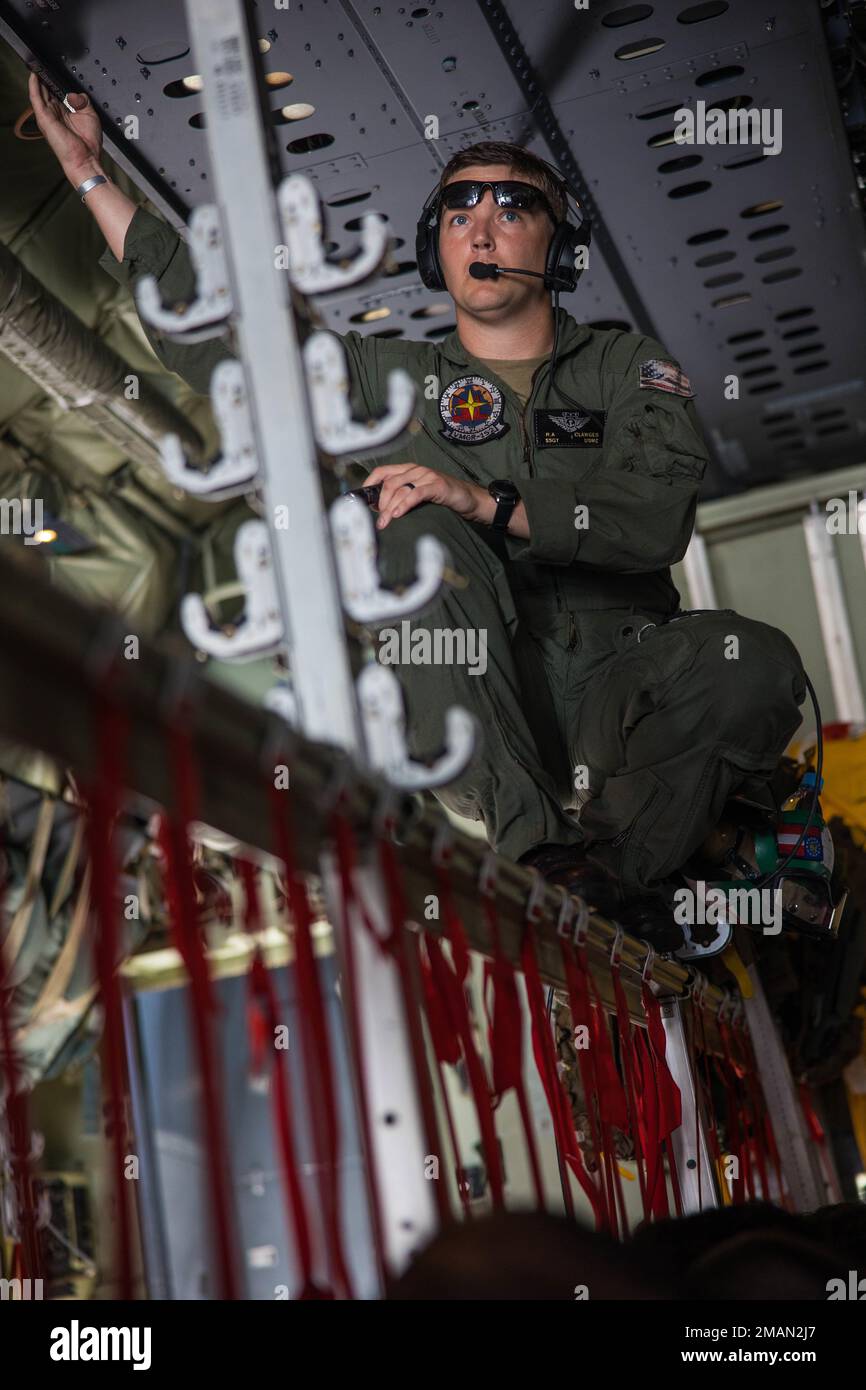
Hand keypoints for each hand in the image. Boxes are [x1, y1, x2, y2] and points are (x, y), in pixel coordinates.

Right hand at [28, 72, 103, 181]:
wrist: (86, 159)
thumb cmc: (88, 143)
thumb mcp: (89, 115)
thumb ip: (83, 101)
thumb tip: (77, 93)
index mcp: (64, 113)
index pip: (55, 93)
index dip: (54, 82)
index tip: (54, 71)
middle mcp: (54, 114)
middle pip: (46, 91)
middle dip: (44, 78)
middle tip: (42, 64)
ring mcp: (48, 116)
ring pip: (39, 93)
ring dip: (37, 79)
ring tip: (36, 66)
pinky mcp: (44, 118)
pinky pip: (36, 99)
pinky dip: (34, 87)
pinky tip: (34, 76)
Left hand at [363, 463, 486, 529]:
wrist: (468, 498)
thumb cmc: (440, 497)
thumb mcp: (417, 494)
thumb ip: (400, 497)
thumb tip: (379, 510)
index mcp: (408, 469)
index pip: (382, 471)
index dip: (369, 484)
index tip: (363, 500)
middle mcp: (415, 469)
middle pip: (389, 483)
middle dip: (380, 503)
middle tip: (379, 519)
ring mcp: (426, 476)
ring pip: (400, 489)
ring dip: (389, 507)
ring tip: (385, 522)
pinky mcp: (437, 485)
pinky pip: (416, 493)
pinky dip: (405, 504)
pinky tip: (399, 514)